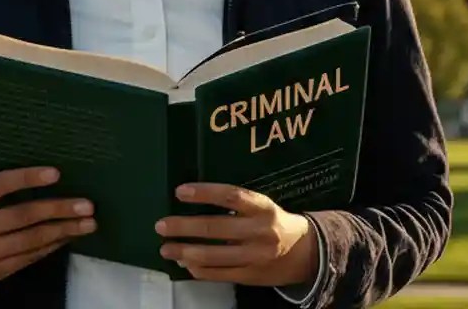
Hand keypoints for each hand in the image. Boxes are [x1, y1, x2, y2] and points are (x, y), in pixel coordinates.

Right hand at [0, 166, 95, 281]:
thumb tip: (54, 175)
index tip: (57, 173)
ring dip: (63, 231)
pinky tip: (71, 235)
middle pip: (20, 217)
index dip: (26, 178)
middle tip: (88, 205)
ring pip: (30, 241)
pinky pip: (30, 257)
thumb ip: (4, 186)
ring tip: (89, 223)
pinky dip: (53, 245)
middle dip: (57, 210)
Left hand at [156, 183, 317, 284]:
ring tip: (166, 248)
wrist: (305, 253)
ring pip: (213, 255)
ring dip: (185, 251)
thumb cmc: (276, 223)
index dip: (204, 193)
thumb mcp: (263, 208)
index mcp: (264, 207)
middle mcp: (260, 231)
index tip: (180, 191)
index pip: (231, 196)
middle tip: (161, 225)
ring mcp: (255, 255)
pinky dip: (198, 269)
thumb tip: (196, 204)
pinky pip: (218, 274)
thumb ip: (237, 206)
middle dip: (184, 227)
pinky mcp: (250, 275)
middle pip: (216, 227)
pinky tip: (185, 264)